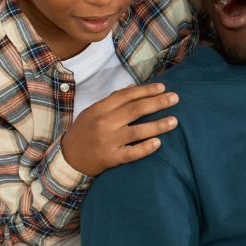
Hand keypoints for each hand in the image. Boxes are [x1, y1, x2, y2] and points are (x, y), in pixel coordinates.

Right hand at [60, 83, 179, 175]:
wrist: (69, 157)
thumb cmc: (86, 131)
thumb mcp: (93, 111)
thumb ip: (113, 101)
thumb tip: (136, 89)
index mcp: (100, 109)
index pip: (126, 96)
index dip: (145, 90)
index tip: (162, 87)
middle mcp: (104, 123)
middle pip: (135, 110)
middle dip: (157, 103)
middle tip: (175, 98)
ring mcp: (108, 142)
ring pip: (137, 131)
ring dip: (158, 125)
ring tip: (174, 121)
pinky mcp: (111, 158)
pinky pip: (132, 153)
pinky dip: (146, 148)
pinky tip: (159, 142)